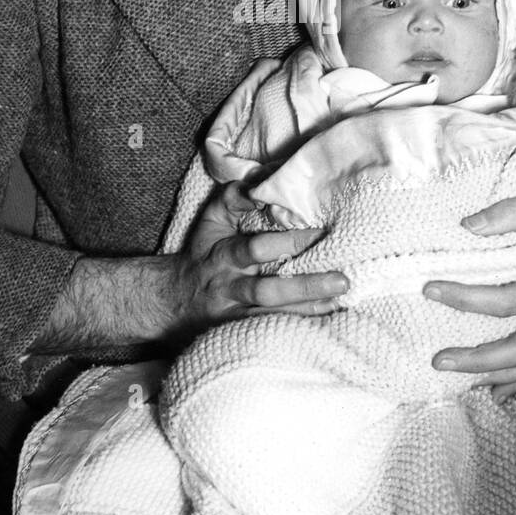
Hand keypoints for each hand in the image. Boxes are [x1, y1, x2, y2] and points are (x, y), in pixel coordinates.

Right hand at [171, 182, 348, 337]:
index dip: (287, 242)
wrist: (173, 298)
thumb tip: (262, 181)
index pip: (255, 249)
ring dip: (307, 308)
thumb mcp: (211, 219)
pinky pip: (271, 330)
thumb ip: (234, 197)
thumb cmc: (202, 252)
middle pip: (266, 290)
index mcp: (222, 255)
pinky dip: (299, 324)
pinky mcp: (238, 332)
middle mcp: (229, 286)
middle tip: (342, 279)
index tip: (321, 234)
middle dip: (305, 286)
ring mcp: (233, 313)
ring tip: (339, 300)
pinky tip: (327, 316)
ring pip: (271, 314)